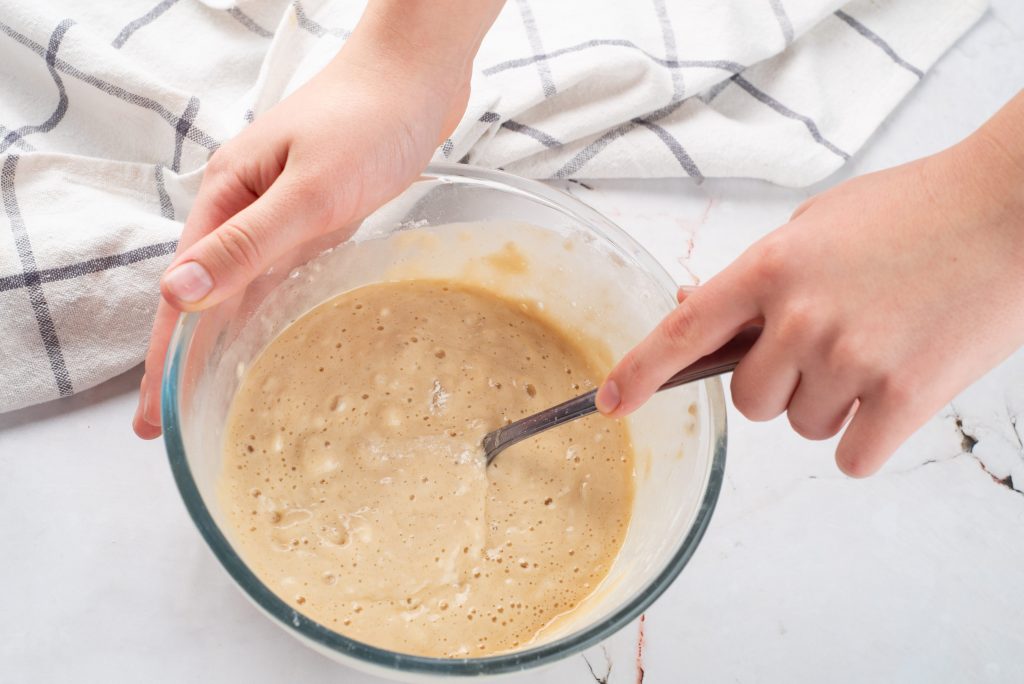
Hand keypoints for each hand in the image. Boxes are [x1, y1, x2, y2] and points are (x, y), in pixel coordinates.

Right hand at [133, 0, 502, 438]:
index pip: (184, 291)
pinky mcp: (320, 213)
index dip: (167, 356)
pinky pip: (286, 272)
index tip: (154, 414)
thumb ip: (249, 243)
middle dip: (190, 358)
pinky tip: (275, 337)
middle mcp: (248, 206)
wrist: (418, 74)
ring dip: (229, 338)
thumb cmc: (367, 119)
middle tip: (177, 420)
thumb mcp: (309, 188)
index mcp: (228, 196)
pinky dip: (273, 309)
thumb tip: (179, 294)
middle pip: (208, 295)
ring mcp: (284, 210)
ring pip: (245, 287)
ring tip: (217, 393)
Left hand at [596, 93, 1023, 475]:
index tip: (611, 402)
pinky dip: (866, 439)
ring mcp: (851, 358)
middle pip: (749, 400)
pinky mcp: (905, 396)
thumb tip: (693, 307)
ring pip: (803, 425)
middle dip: (777, 385)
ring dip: (829, 403)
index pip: (682, 333)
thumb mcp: (816, 225)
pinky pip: (851, 456)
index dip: (638, 373)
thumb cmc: (914, 210)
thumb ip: (755, 275)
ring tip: (877, 350)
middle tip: (827, 347)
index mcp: (770, 266)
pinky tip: (892, 396)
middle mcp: (800, 317)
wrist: (1010, 206)